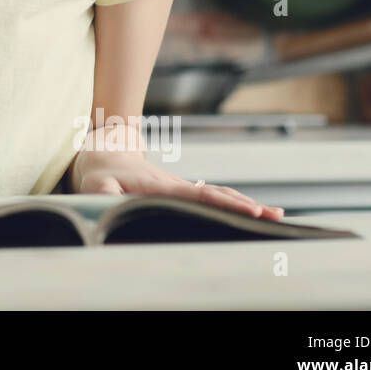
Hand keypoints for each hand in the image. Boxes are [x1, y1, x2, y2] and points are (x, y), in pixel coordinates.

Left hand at [68, 134, 284, 220]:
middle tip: (276, 217)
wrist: (103, 151)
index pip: (199, 195)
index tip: (250, 210)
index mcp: (160, 186)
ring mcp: (180, 186)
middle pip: (218, 194)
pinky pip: (211, 197)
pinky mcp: (180, 190)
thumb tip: (112, 203)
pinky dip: (232, 203)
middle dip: (246, 205)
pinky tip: (249, 211)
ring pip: (218, 194)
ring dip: (245, 204)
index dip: (225, 203)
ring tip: (275, 216)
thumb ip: (103, 193)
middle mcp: (176, 184)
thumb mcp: (94, 185)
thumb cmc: (98, 174)